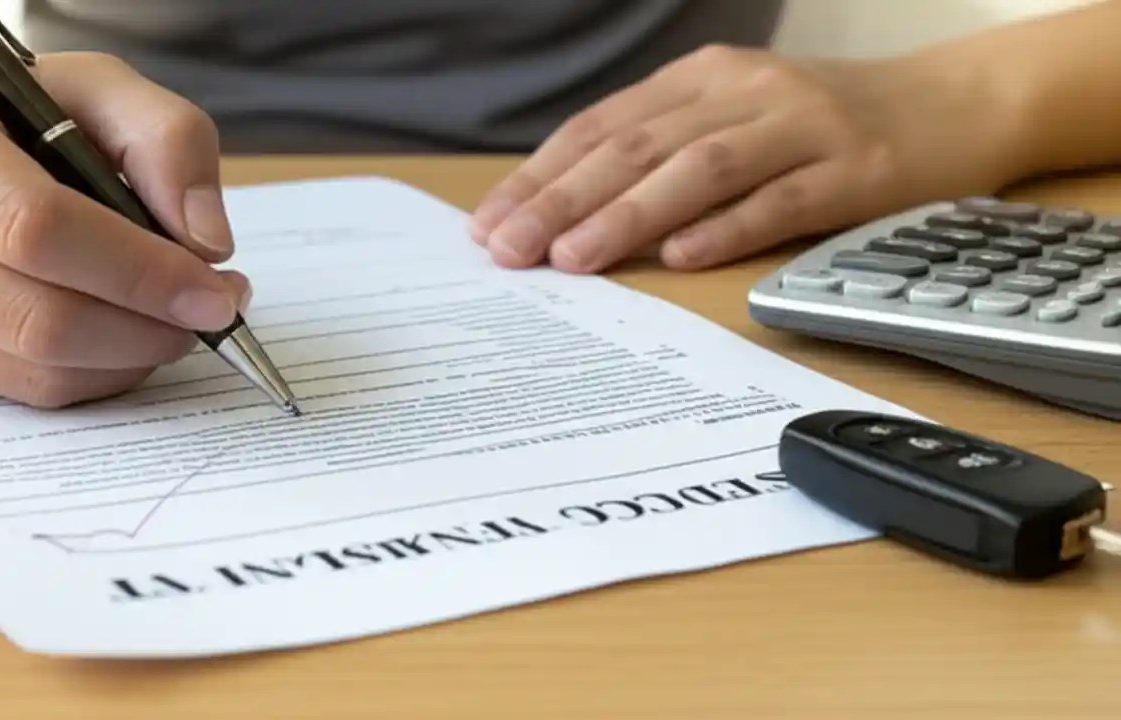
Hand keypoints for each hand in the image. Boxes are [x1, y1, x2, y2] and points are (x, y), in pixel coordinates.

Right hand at [0, 53, 247, 407]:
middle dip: (147, 329)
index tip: (215, 291)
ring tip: (172, 320)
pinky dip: (89, 375)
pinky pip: (12, 392)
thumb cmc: (10, 116)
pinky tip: (116, 334)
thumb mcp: (95, 89)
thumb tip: (206, 243)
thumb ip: (168, 140)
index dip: (140, 271)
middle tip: (210, 314)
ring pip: (27, 371)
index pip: (34, 226)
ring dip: (128, 359)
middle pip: (33, 317)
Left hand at [469, 44, 1023, 273]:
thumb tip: (567, 211)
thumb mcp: (733, 117)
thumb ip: (663, 152)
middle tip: (507, 249)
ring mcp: (803, 126)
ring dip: (629, 214)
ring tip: (573, 257)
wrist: (952, 102)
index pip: (603, 127)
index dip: (541, 174)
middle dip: (562, 199)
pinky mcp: (855, 170)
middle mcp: (745, 92)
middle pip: (637, 146)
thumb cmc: (823, 124)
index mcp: (703, 79)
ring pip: (699, 169)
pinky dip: (729, 227)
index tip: (489, 223)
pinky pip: (783, 200)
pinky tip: (682, 256)